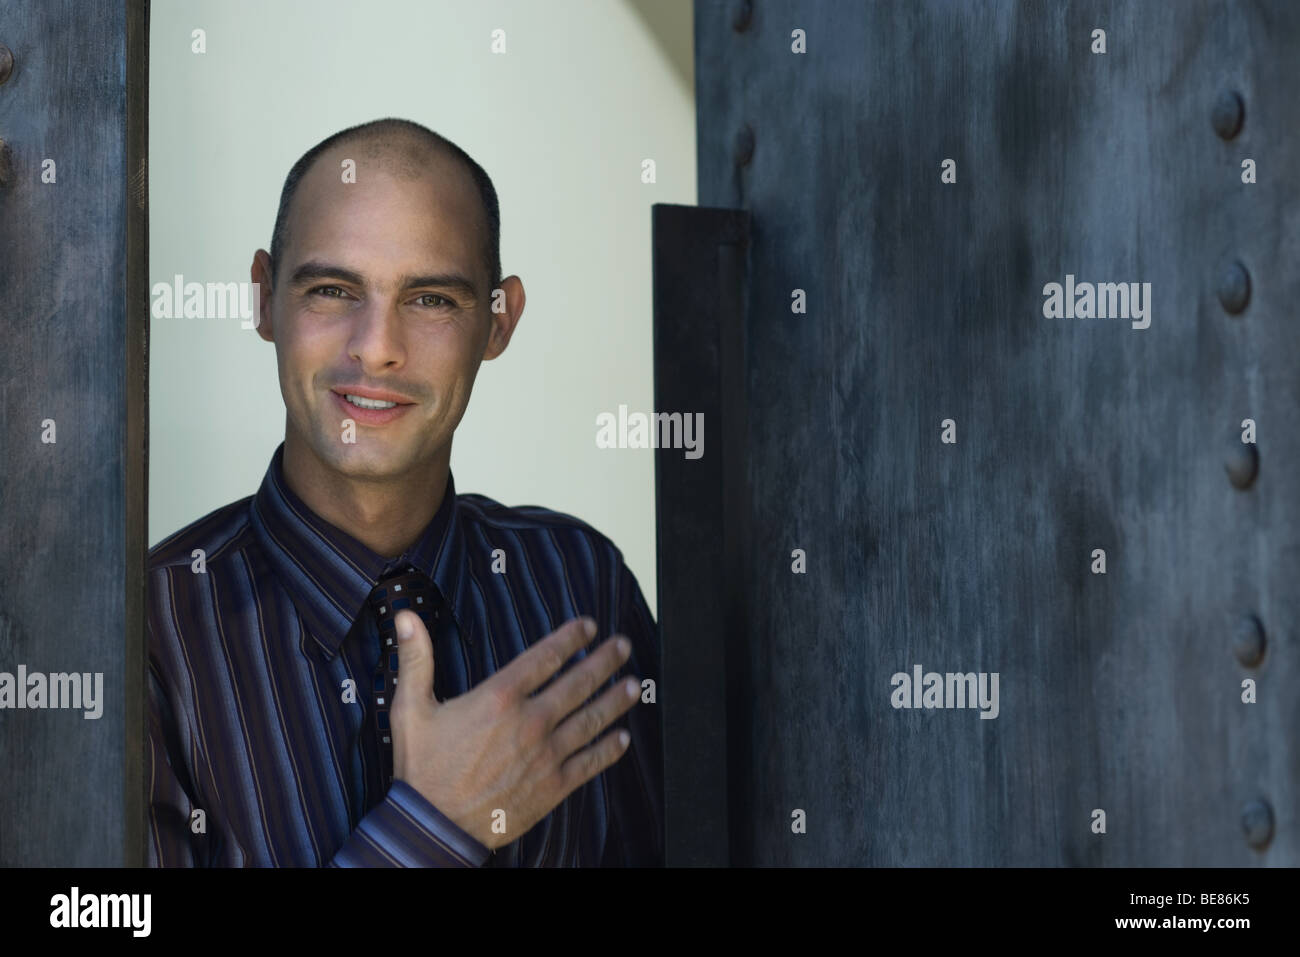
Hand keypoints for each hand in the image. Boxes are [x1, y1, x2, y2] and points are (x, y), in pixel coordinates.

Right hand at [389, 611, 640, 849]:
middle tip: (622, 646)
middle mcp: (530, 722)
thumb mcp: (410, 708)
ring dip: (615, 700)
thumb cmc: (422, 767)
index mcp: (500, 697)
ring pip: (591, 720)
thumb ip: (415, 659)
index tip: (589, 626)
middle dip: (604, 661)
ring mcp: (545, 755)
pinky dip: (609, 750)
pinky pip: (589, 763)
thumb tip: (405, 617)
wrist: (434, 826)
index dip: (571, 638)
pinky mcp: (553, 786)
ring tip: (634, 684)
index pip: (546, 657)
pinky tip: (622, 738)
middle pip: (578, 683)